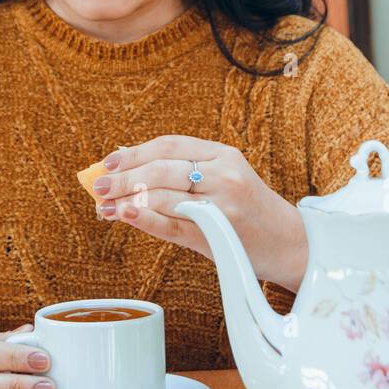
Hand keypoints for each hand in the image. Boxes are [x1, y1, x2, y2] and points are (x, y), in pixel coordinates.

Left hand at [91, 135, 307, 290]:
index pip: (170, 145)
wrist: (289, 242)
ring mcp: (223, 204)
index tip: (108, 162)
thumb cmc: (247, 210)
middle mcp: (225, 175)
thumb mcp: (222, 178)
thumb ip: (182, 168)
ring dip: (128, 199)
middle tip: (99, 185)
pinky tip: (125, 215)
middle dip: (125, 176)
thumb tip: (125, 159)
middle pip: (162, 168)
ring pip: (164, 195)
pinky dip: (144, 218)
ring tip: (104, 206)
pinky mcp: (218, 233)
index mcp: (223, 154)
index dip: (135, 152)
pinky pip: (173, 225)